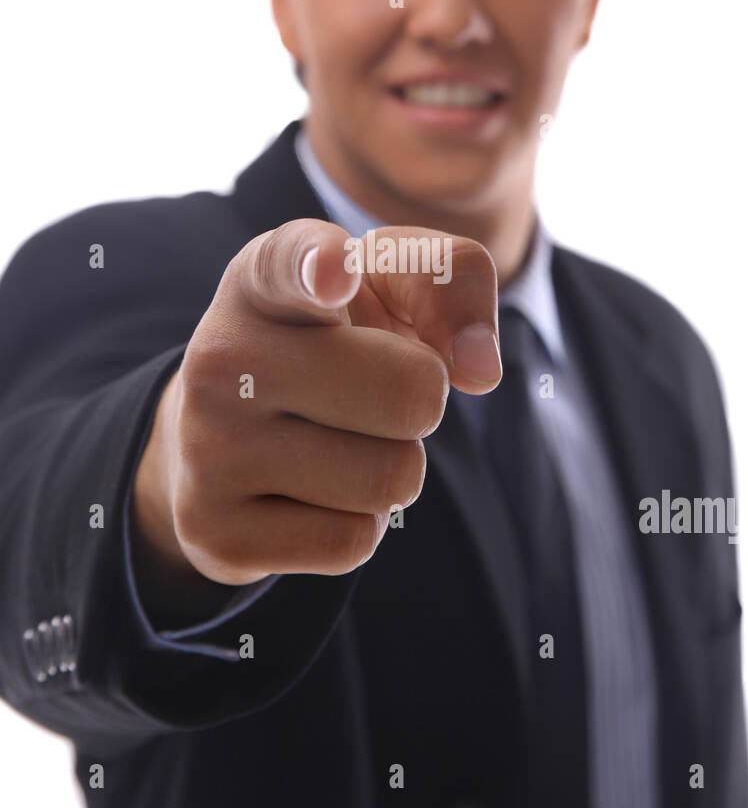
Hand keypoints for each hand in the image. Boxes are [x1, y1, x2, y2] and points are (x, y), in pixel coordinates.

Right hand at [133, 219, 500, 588]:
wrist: (224, 432)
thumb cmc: (328, 341)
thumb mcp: (383, 286)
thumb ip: (449, 279)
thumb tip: (480, 367)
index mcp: (263, 281)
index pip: (291, 263)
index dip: (320, 264)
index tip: (334, 272)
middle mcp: (220, 357)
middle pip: (412, 394)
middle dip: (423, 403)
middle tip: (370, 396)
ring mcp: (208, 448)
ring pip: (389, 479)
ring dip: (392, 469)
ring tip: (336, 443)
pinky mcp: (214, 531)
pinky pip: (352, 544)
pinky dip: (358, 526)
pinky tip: (310, 495)